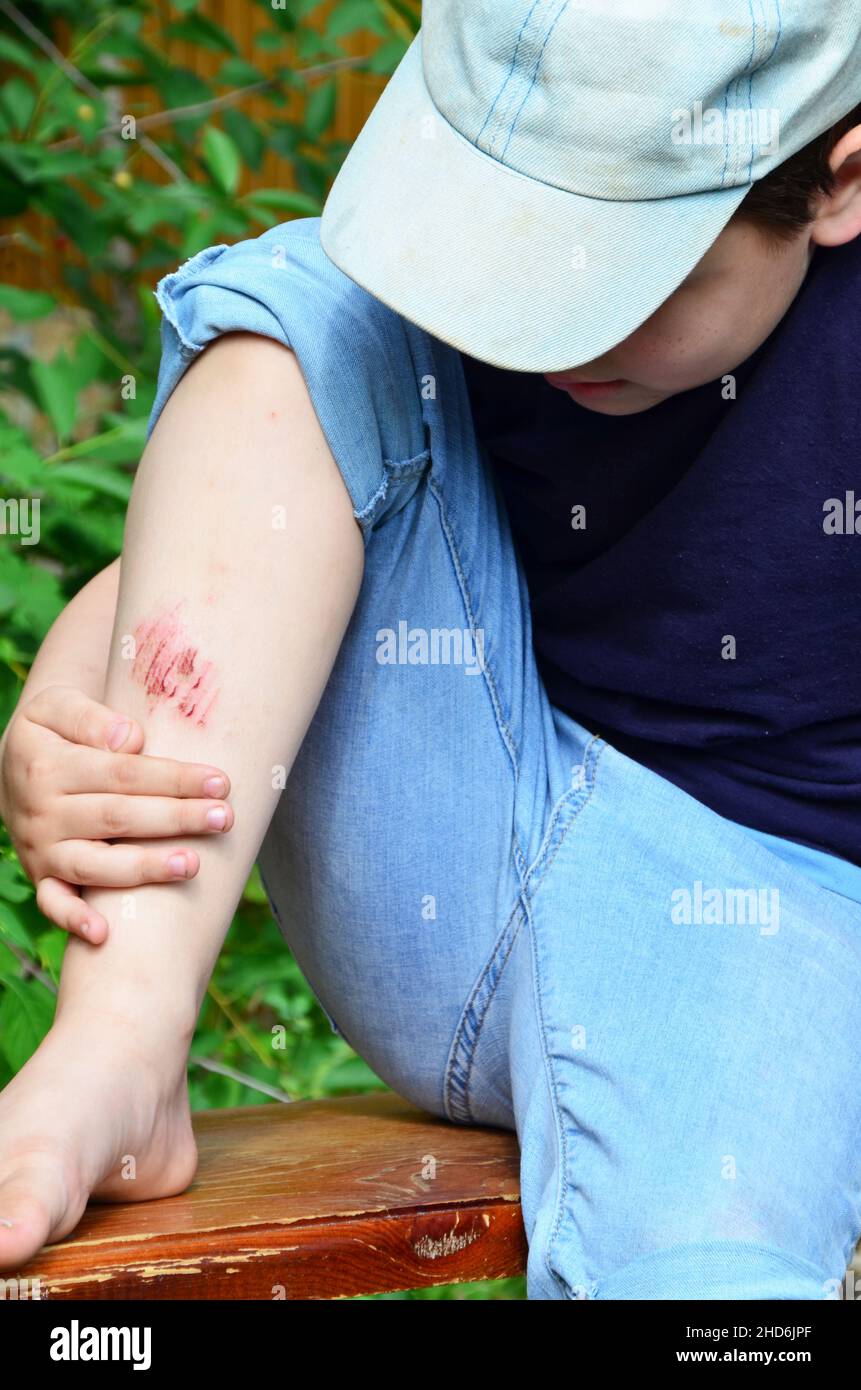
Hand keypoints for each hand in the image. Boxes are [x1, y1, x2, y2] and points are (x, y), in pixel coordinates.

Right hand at [0, 684, 233, 942]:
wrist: (14, 762)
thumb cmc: (54, 731)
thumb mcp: (56, 706)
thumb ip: (90, 717)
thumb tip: (131, 738)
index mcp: (50, 766)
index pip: (122, 773)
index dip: (172, 778)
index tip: (219, 781)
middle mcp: (44, 812)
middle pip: (118, 817)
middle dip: (175, 818)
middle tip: (224, 818)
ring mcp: (42, 849)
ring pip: (95, 865)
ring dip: (144, 869)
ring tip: (192, 865)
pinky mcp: (42, 875)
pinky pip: (53, 902)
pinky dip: (74, 920)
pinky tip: (104, 935)